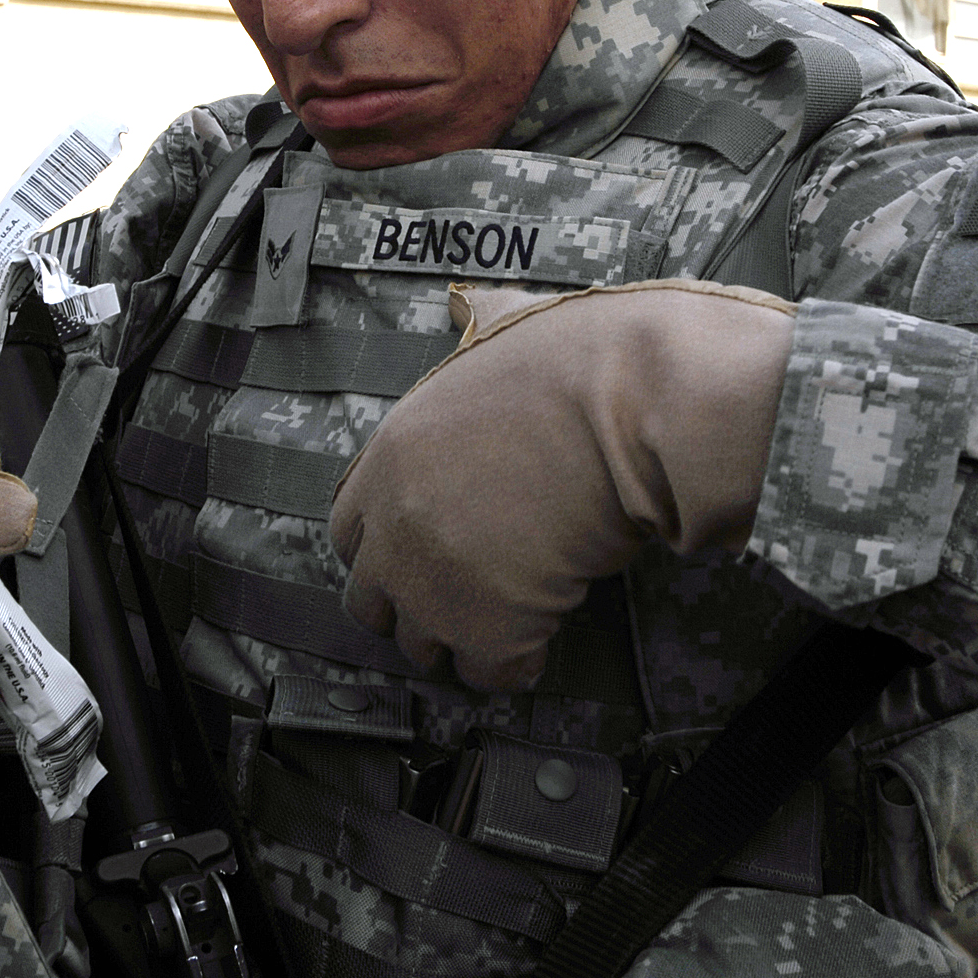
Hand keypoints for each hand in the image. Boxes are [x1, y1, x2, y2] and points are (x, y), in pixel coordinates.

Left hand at [331, 280, 794, 690]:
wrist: (629, 402)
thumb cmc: (578, 357)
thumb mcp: (504, 325)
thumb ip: (476, 322)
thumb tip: (467, 303)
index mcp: (389, 455)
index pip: (348, 530)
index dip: (385, 545)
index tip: (423, 548)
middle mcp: (396, 523)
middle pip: (371, 602)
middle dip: (412, 605)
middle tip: (463, 597)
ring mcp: (435, 582)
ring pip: (425, 646)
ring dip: (462, 639)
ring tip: (506, 623)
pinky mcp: (489, 627)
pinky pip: (491, 674)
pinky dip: (517, 666)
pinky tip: (544, 642)